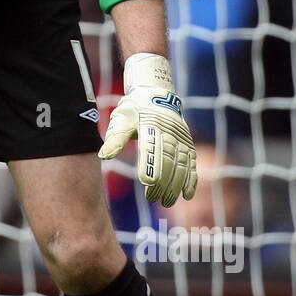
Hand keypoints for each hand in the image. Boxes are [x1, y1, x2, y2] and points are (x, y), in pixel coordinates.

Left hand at [98, 53, 196, 206]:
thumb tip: (103, 156)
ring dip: (176, 185)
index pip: (151, 147)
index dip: (151, 164)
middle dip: (162, 181)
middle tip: (153, 198)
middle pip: (168, 159)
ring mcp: (182, 138)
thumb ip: (115, 138)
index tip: (147, 182)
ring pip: (181, 164)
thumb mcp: (122, 118)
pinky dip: (191, 179)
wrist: (156, 94)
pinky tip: (187, 195)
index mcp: (150, 125)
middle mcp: (169, 132)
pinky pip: (192, 163)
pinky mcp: (189, 144)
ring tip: (167, 201)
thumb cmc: (134, 109)